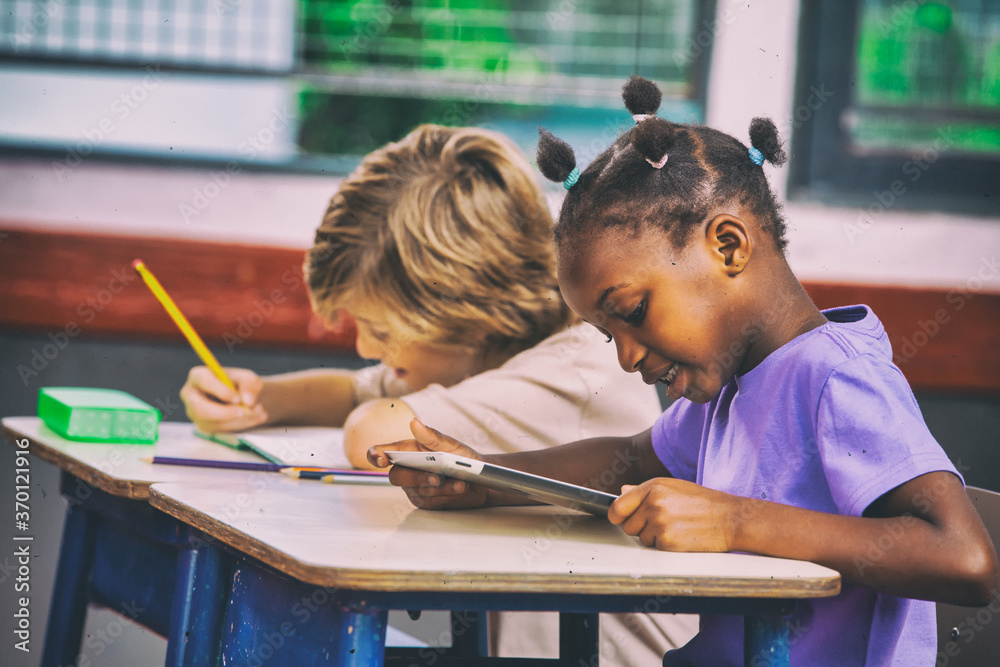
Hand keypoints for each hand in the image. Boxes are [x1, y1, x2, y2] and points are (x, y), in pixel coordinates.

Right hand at [180, 366, 267, 432]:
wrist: (243, 396)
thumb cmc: (241, 384)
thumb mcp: (249, 378)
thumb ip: (250, 385)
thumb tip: (247, 401)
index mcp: (198, 375)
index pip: (204, 381)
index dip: (221, 390)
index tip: (237, 398)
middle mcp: (191, 395)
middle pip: (200, 409)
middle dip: (225, 413)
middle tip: (245, 412)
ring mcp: (195, 413)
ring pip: (214, 422)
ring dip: (239, 419)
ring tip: (258, 410)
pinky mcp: (205, 426)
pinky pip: (221, 430)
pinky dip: (242, 425)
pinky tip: (256, 417)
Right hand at [368, 419, 489, 509]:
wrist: (480, 479)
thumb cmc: (463, 458)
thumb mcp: (450, 445)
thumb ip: (431, 436)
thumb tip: (414, 423)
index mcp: (409, 451)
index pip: (382, 453)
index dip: (375, 456)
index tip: (381, 460)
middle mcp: (408, 470)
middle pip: (396, 476)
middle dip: (417, 477)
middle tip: (437, 477)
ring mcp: (415, 488)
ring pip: (417, 490)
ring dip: (440, 487)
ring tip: (459, 482)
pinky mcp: (425, 502)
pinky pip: (429, 501)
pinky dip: (445, 495)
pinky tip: (458, 489)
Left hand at [609, 478, 740, 551]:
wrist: (731, 518)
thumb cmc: (704, 502)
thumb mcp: (674, 488)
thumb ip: (646, 491)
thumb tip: (622, 492)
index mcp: (653, 487)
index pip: (618, 506)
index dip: (617, 516)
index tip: (620, 519)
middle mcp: (653, 503)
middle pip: (627, 525)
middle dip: (640, 527)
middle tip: (663, 522)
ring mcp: (660, 523)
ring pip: (641, 538)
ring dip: (654, 537)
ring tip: (676, 527)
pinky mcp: (668, 541)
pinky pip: (655, 548)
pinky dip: (665, 546)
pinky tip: (682, 536)